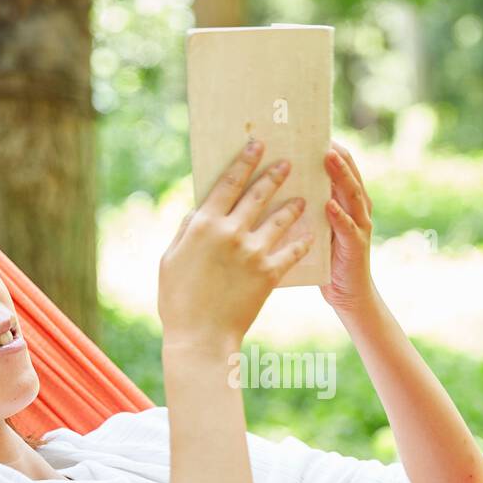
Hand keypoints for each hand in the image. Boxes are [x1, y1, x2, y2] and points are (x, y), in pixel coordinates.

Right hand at [158, 139, 312, 349]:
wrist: (200, 337)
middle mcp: (230, 232)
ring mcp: (252, 252)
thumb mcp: (171, 260)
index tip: (257, 145)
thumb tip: (199, 210)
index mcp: (203, 224)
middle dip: (275, 175)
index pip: (228, 183)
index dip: (245, 161)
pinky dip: (302, 243)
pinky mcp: (268, 273)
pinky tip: (311, 236)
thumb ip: (186, 231)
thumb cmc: (178, 300)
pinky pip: (291, 252)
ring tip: (304, 198)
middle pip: (258, 195)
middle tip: (289, 163)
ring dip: (293, 206)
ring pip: (280, 219)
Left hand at [320, 140, 376, 314]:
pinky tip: (329, 205)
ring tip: (328, 159)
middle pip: (349, 175)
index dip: (331, 149)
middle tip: (321, 136)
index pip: (342, 168)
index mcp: (346, 203)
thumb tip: (278, 184)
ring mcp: (359, 227)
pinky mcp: (356, 247)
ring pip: (353, 195)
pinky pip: (348, 228)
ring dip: (340, 176)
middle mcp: (357, 210)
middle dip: (337, 155)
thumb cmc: (327, 260)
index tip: (314, 131)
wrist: (348, 296)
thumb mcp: (316, 227)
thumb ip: (307, 207)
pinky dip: (339, 216)